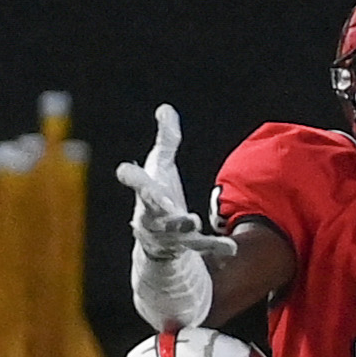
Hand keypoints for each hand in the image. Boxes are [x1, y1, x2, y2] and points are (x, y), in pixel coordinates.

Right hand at [115, 104, 235, 263]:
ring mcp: (167, 232)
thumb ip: (167, 139)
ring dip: (182, 225)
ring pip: (173, 230)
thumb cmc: (157, 191)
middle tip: (162, 201)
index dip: (128, 175)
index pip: (134, 180)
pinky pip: (200, 247)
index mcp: (146, 189)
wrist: (155, 237)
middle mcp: (152, 212)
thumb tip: (166, 108)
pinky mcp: (184, 246)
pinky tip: (231, 248)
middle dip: (155, 203)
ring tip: (194, 221)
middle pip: (150, 207)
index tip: (123, 172)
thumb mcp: (161, 164)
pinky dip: (215, 247)